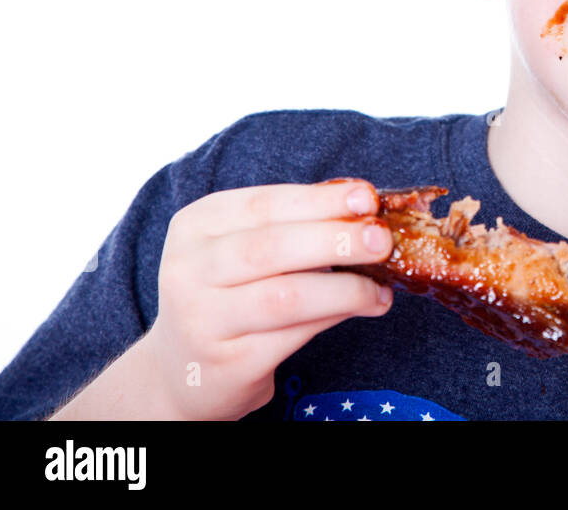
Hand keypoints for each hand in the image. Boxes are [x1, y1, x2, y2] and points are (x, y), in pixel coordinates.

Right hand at [142, 177, 393, 419]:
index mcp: (196, 226)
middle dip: (335, 239)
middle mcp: (190, 270)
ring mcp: (203, 319)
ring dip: (345, 287)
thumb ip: (296, 228)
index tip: (366, 198)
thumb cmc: (231, 294)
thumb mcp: (244, 250)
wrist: (186, 368)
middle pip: (272, 247)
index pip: (264, 204)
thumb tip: (367, 215)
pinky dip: (338, 316)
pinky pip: (294, 334)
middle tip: (381, 239)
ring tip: (380, 286)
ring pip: (286, 296)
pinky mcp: (228, 362)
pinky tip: (367, 306)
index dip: (319, 200)